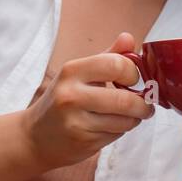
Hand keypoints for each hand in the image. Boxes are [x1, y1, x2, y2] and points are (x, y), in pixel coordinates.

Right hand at [19, 33, 155, 169]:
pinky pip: (116, 135)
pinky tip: (112, 126)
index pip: (116, 65)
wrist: (36, 137)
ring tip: (131, 115)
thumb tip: (129, 38)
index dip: (133, 72)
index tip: (134, 79)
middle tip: (146, 105)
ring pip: (124, 121)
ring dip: (135, 119)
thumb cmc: (63, 99)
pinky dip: (121, 130)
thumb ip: (107, 56)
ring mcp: (76, 121)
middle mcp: (71, 95)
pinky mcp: (82, 142)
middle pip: (125, 99)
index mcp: (72, 71)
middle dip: (143, 104)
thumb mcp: (79, 73)